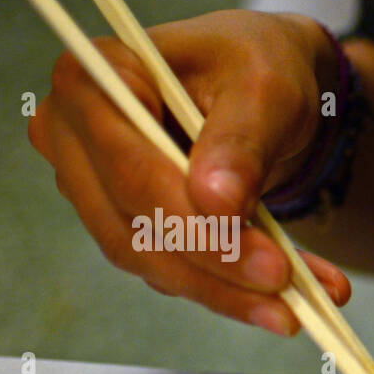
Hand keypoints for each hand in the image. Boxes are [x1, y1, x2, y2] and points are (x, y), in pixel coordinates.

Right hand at [28, 10, 350, 333]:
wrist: (262, 88)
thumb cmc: (255, 67)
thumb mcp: (265, 89)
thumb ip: (242, 141)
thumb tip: (216, 203)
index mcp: (91, 80)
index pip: (132, 170)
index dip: (194, 223)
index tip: (268, 263)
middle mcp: (73, 137)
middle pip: (135, 223)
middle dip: (219, 266)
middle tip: (290, 287)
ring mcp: (92, 186)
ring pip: (151, 260)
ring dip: (227, 292)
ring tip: (299, 306)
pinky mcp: (125, 224)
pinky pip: (172, 271)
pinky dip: (231, 291)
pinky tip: (287, 300)